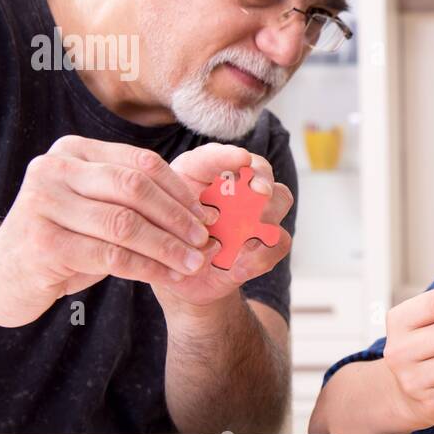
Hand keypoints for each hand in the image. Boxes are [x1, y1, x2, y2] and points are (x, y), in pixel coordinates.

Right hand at [0, 135, 213, 327]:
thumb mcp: (96, 207)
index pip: (141, 162)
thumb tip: (202, 205)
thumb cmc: (63, 238)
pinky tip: (169, 276)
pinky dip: (148, 267)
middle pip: (135, 188)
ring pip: (125, 224)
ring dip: (168, 246)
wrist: (1, 275)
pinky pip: (112, 256)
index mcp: (72, 151)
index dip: (179, 190)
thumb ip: (134, 198)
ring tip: (194, 262)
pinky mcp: (42, 244)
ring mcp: (43, 204)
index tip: (205, 214)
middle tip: (204, 239)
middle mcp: (54, 170)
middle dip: (177, 216)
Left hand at [152, 143, 292, 311]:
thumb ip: (168, 212)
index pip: (218, 156)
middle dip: (261, 177)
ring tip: (252, 227)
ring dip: (268, 211)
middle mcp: (234, 187)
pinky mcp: (264, 245)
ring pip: (280, 198)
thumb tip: (192, 219)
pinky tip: (243, 259)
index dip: (231, 155)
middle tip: (258, 191)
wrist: (176, 277)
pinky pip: (279, 242)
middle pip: (260, 169)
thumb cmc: (162, 239)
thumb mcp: (153, 220)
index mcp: (202, 174)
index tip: (240, 159)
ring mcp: (254, 214)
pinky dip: (263, 250)